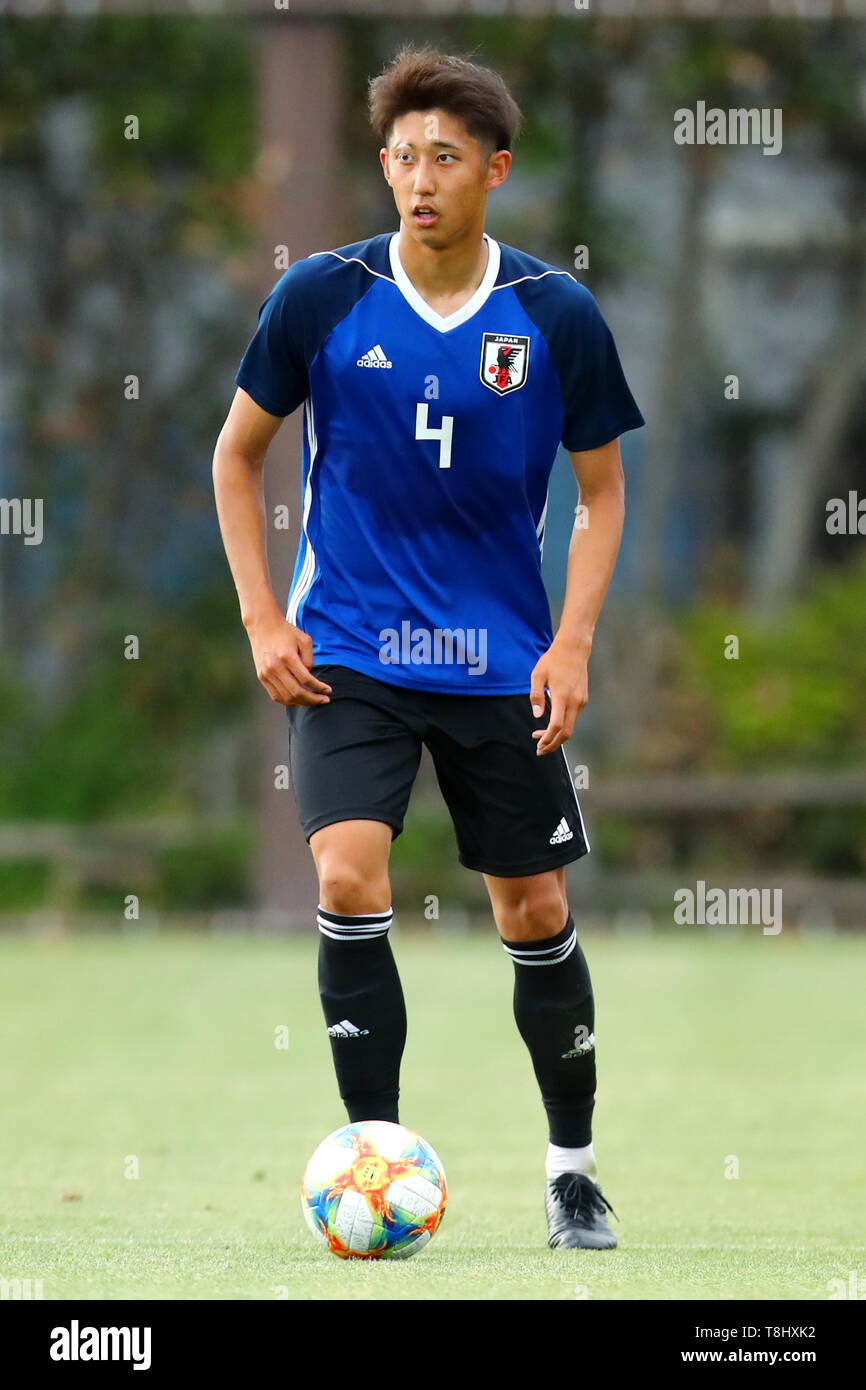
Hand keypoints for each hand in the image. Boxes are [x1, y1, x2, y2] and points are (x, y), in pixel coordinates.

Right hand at [246, 614, 331, 705]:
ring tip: (313, 700)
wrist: (263, 626)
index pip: (306, 679)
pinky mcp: (262, 677)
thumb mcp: (305, 640)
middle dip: (313, 699)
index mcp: (287, 657)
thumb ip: (310, 660)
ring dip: (302, 703)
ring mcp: (266, 673)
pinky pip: (276, 696)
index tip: (329, 690)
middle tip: (324, 700)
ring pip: (286, 698)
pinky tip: (299, 700)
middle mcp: (275, 667)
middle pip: (296, 692)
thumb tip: (310, 679)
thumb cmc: (286, 632)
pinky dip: (288, 701)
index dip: (319, 688)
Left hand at [528, 640, 589, 754]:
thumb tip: (537, 715)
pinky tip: (551, 724)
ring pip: (570, 726)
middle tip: (540, 750)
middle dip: (553, 744)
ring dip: (557, 735)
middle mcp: (574, 702)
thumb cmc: (553, 660)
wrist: (574, 650)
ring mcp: (581, 701)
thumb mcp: (538, 675)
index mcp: (562, 696)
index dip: (547, 738)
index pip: (556, 725)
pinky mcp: (583, 700)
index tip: (539, 745)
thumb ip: (536, 696)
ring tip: (541, 737)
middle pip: (566, 732)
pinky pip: (573, 718)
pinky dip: (562, 726)